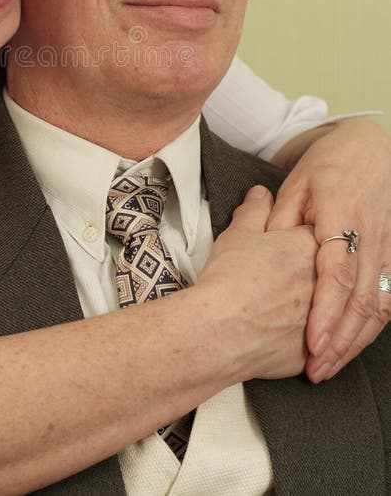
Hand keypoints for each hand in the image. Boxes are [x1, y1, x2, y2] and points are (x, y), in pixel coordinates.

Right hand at [198, 186, 316, 381]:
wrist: (222, 330)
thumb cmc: (230, 277)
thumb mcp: (238, 233)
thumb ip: (254, 210)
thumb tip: (261, 194)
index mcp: (309, 247)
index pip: (315, 235)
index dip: (294, 240)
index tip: (279, 248)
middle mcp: (324, 282)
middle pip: (320, 273)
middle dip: (301, 274)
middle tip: (273, 278)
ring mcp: (322, 319)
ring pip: (318, 309)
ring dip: (300, 307)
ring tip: (271, 307)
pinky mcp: (312, 351)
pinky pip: (309, 341)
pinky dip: (294, 337)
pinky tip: (273, 334)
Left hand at [266, 118, 390, 382]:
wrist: (371, 147)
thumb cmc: (330, 164)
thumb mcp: (296, 183)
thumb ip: (278, 217)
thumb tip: (259, 248)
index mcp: (342, 217)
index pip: (337, 275)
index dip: (326, 313)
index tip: (312, 343)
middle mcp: (371, 236)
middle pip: (361, 299)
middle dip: (341, 340)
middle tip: (316, 368)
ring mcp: (388, 246)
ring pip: (379, 304)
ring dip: (356, 339)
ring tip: (329, 365)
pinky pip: (389, 296)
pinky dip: (373, 325)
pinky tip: (353, 344)